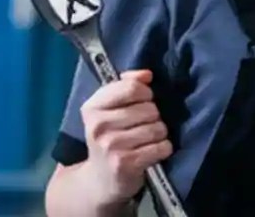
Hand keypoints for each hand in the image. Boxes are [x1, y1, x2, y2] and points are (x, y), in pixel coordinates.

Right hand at [79, 69, 172, 207]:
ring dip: (160, 133)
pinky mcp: (126, 164)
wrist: (99, 180)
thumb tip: (147, 75)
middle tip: (144, 126)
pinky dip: (163, 149)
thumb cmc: (109, 138)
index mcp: (92, 107)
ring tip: (148, 139)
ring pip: (157, 127)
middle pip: (149, 108)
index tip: (143, 101)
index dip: (145, 93)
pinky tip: (152, 152)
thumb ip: (127, 85)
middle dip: (154, 116)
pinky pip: (161, 147)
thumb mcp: (109, 109)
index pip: (131, 87)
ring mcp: (111, 146)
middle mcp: (98, 125)